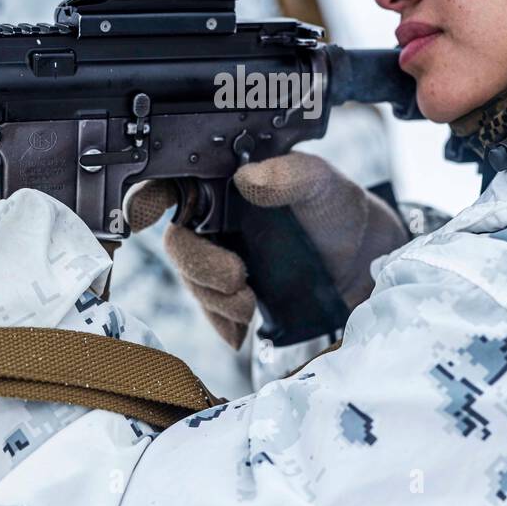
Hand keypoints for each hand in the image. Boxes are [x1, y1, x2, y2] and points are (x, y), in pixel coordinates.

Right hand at [126, 152, 408, 348]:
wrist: (362, 259)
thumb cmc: (337, 207)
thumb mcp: (321, 182)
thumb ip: (291, 173)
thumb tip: (249, 178)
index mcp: (225, 180)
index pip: (171, 182)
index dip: (147, 196)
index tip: (143, 212)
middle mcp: (214, 217)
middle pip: (177, 240)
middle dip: (198, 266)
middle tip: (236, 279)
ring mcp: (220, 256)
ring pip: (190, 279)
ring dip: (212, 299)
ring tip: (249, 304)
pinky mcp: (231, 292)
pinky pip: (210, 310)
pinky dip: (221, 324)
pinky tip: (240, 332)